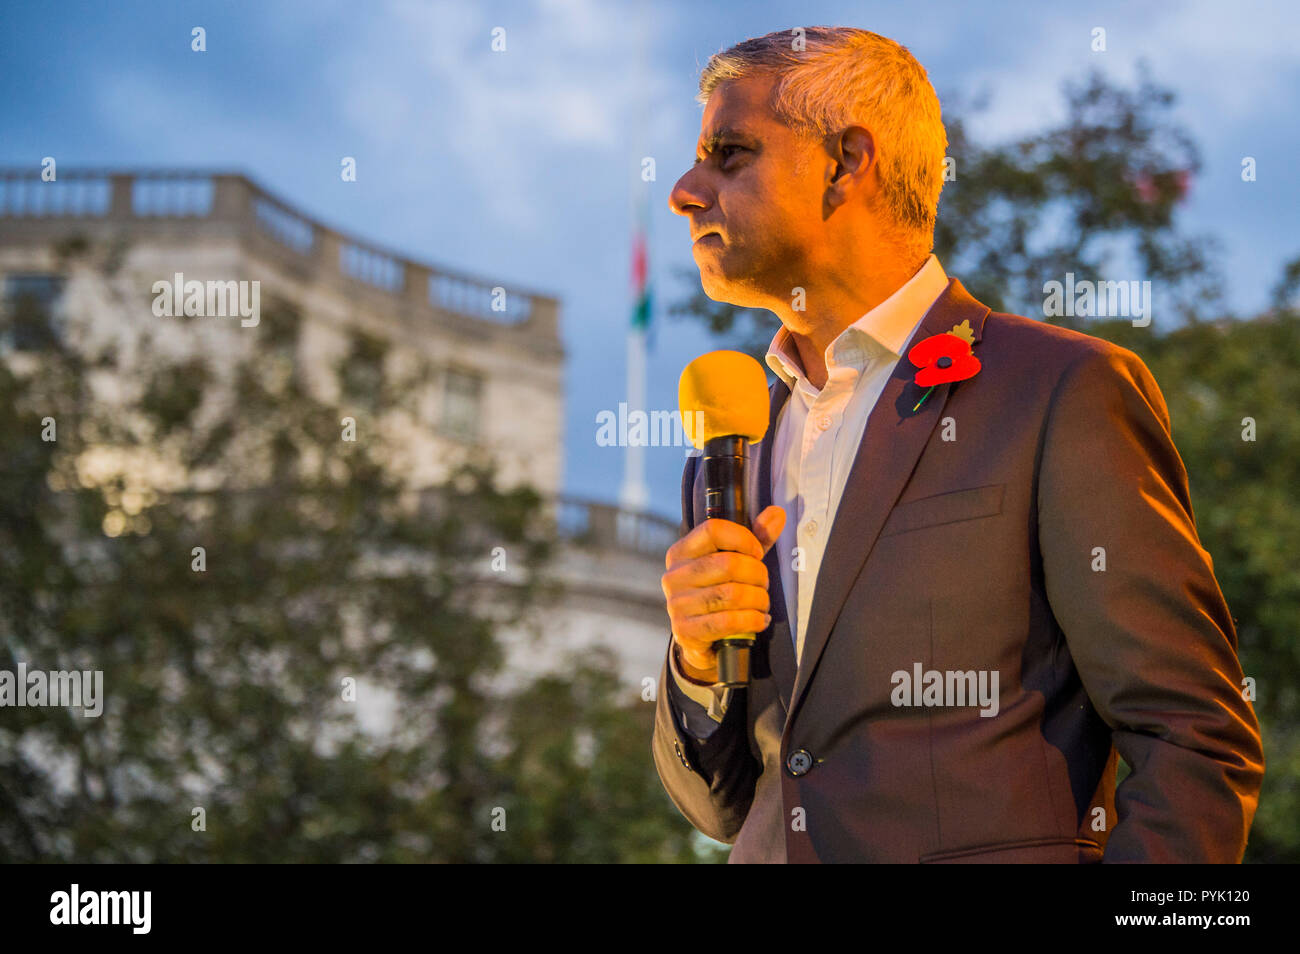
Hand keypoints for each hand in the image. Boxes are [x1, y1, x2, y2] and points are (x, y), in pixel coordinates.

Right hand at [661, 505, 785, 683]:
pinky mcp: (685, 630)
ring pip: (731, 594)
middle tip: (764, 583)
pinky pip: (727, 622)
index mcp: (681, 552)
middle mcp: (674, 576)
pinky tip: (760, 620)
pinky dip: (752, 620)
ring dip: (758, 600)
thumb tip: (777, 513)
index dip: (743, 538)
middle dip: (757, 574)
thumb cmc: (717, 592)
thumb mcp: (734, 562)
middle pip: (728, 563)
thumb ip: (755, 538)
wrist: (698, 638)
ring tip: (763, 604)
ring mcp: (677, 604)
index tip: (757, 553)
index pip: (713, 530)